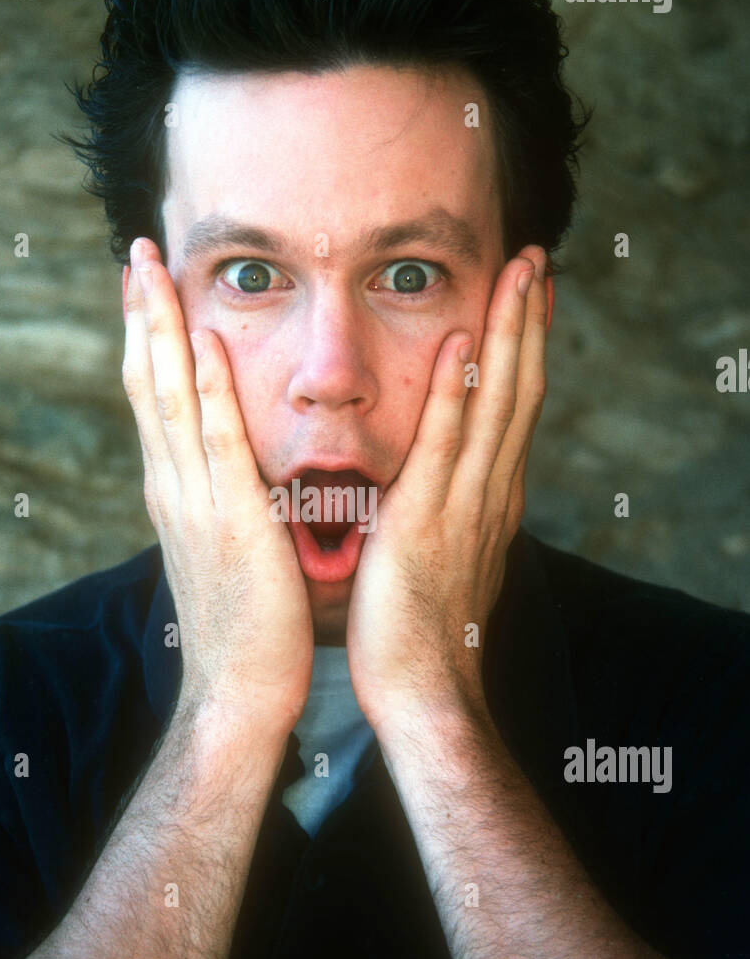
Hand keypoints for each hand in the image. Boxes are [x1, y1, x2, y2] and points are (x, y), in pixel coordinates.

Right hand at [122, 238, 313, 731]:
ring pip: (171, 400)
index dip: (150, 340)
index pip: (157, 399)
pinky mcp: (232, 522)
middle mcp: (174, 488)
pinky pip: (217, 443)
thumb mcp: (228, 549)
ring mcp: (196, 503)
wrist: (240, 692)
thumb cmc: (246, 627)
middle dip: (143, 315)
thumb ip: (227, 502)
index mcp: (177, 493)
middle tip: (136, 252)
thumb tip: (237, 470)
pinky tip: (205, 343)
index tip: (146, 287)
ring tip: (153, 270)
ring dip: (162, 331)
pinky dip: (207, 390)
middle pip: (150, 385)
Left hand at [346, 246, 549, 733]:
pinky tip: (464, 344)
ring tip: (520, 274)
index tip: (526, 303)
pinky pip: (447, 446)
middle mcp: (489, 496)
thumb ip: (446, 522)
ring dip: (508, 335)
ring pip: (495, 404)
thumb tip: (435, 499)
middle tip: (536, 262)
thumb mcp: (444, 566)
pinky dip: (459, 393)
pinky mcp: (427, 523)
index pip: (511, 413)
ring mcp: (464, 507)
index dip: (521, 354)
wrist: (426, 696)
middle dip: (527, 325)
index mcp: (490, 504)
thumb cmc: (422, 639)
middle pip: (517, 393)